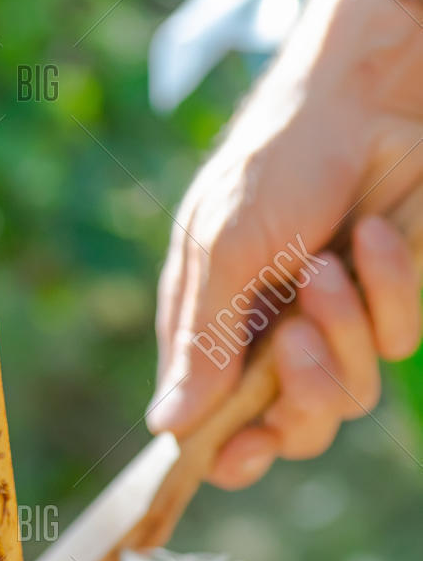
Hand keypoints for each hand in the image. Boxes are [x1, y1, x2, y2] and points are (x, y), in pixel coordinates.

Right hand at [149, 0, 422, 486]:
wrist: (369, 103)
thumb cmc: (274, 163)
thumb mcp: (222, 249)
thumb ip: (201, 341)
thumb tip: (164, 425)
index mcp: (214, 325)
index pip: (215, 418)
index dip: (228, 450)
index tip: (238, 457)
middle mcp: (272, 335)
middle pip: (291, 426)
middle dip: (299, 392)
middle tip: (295, 340)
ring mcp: (334, 322)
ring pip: (349, 393)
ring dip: (342, 328)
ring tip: (327, 265)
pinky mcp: (392, 302)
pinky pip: (397, 341)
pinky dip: (388, 289)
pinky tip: (373, 236)